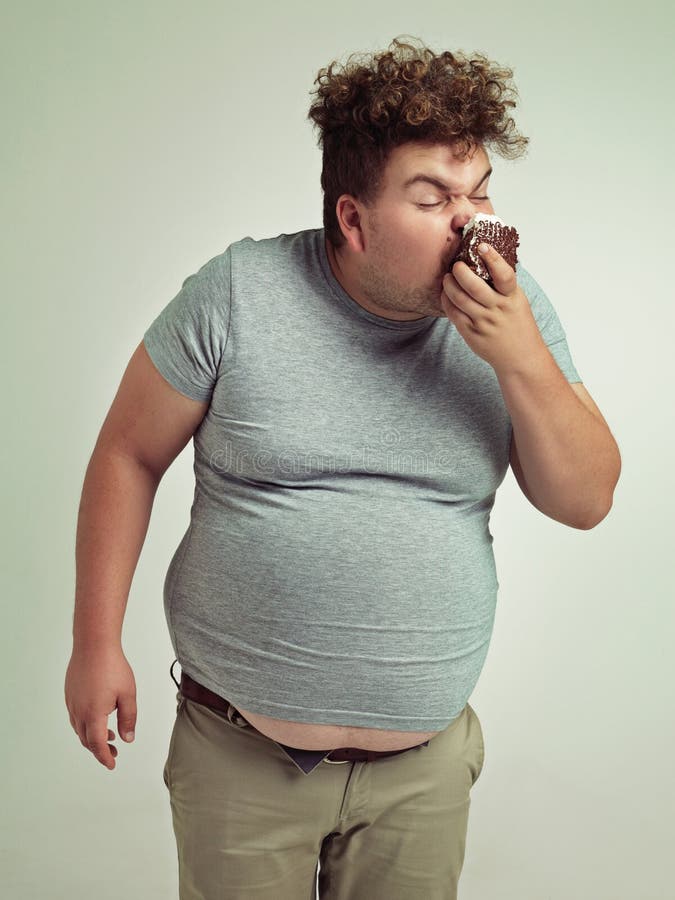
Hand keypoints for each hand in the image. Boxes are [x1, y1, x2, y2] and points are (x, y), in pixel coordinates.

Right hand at [64, 645, 136, 770]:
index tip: (111, 764)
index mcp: (93, 714)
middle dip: (99, 749)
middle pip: (86, 739)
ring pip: (79, 728)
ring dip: (92, 736)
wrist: (94, 645)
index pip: (96, 744)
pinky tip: (97, 717)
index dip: (104, 757)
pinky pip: (75, 716)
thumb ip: (128, 719)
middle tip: (113, 752)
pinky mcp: (70, 693)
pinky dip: (86, 724)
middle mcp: (78, 711)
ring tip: (108, 735)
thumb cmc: (112, 666)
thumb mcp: (128, 694)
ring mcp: (72, 702)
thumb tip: (127, 738)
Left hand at [440, 242, 546, 375]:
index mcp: (511, 298)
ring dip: (449, 285)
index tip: (482, 246)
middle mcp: (497, 309)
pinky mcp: (471, 333)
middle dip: (460, 272)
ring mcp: (483, 322)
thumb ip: (503, 285)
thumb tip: (485, 259)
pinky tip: (446, 294)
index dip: (493, 259)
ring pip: (460, 299)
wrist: (520, 357)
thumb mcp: (517, 301)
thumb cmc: (517, 325)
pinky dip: (447, 301)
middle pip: (474, 287)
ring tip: (447, 278)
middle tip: (456, 265)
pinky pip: (454, 314)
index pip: (504, 275)